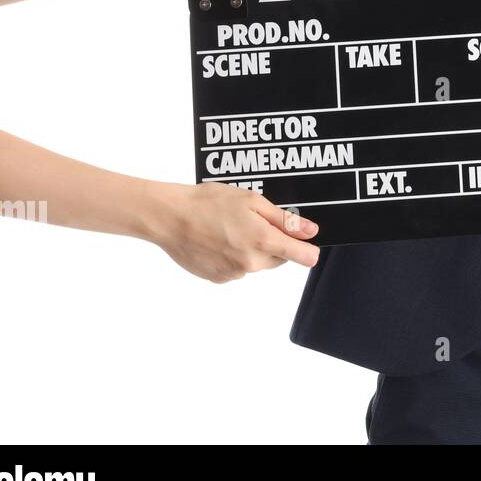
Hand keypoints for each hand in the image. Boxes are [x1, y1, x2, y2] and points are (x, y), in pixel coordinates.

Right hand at [151, 182, 320, 283]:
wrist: (170, 218)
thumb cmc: (209, 203)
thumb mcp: (253, 201)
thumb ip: (285, 219)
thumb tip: (310, 231)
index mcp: (264, 242)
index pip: (304, 256)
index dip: (307, 246)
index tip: (303, 237)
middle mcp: (251, 263)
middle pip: (279, 257)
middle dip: (272, 241)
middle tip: (251, 220)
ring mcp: (233, 273)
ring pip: (257, 263)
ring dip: (251, 249)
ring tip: (230, 227)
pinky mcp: (218, 278)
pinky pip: (237, 268)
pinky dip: (233, 256)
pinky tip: (218, 239)